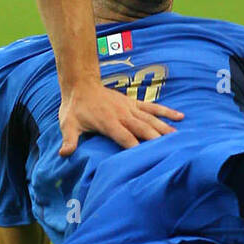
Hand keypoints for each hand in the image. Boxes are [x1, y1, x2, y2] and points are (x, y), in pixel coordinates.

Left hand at [58, 81, 182, 155]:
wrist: (81, 84)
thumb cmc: (75, 108)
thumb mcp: (68, 124)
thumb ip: (69, 139)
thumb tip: (64, 153)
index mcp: (108, 122)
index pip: (125, 138)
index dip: (136, 148)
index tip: (147, 159)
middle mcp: (122, 114)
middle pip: (143, 129)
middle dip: (156, 140)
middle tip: (171, 151)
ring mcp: (130, 107)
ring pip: (151, 119)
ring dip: (164, 128)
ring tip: (178, 139)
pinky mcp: (133, 102)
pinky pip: (152, 107)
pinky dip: (166, 111)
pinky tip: (180, 117)